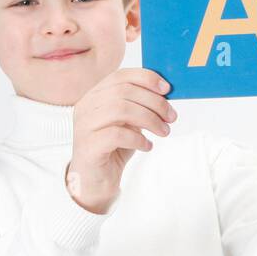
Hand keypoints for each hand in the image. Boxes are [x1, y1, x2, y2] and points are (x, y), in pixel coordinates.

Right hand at [65, 67, 176, 213]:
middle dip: (154, 102)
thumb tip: (165, 93)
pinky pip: (117, 134)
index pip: (121, 76)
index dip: (146, 78)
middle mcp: (86, 106)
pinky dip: (138, 139)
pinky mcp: (88, 145)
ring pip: (121, 109)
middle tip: (171, 117)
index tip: (167, 89)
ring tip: (164, 132)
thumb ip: (140, 106)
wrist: (95, 179)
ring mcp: (84, 125)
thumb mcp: (129, 122)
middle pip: (124, 91)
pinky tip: (148, 146)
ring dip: (150, 119)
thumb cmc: (114, 148)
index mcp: (95, 95)